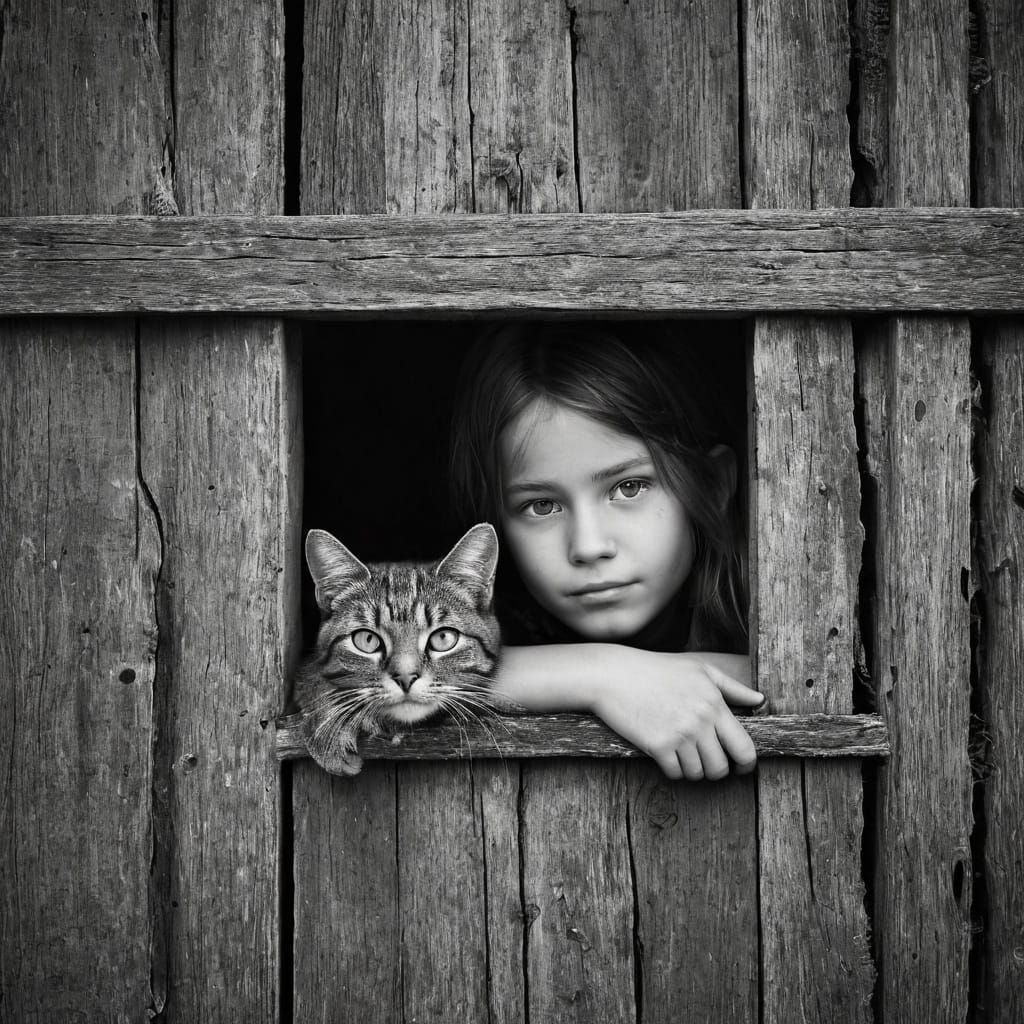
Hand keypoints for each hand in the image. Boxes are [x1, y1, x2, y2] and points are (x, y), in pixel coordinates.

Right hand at [588, 651, 762, 780]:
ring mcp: (679, 734)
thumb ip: (732, 687)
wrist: (614, 675)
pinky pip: (675, 773)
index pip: (744, 747)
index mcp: (715, 703)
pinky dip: (672, 769)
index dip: (746, 764)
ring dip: (692, 769)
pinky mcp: (658, 745)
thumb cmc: (657, 670)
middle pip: (721, 767)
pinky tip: (666, 754)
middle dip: (716, 770)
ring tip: (683, 754)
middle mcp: (700, 720)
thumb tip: (760, 700)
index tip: (740, 768)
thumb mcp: (699, 670)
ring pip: (698, 774)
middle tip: (706, 763)